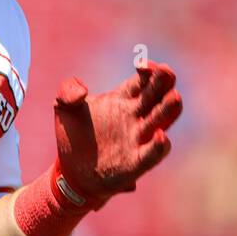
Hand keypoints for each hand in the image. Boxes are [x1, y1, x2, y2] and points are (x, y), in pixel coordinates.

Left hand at [51, 61, 181, 209]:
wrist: (69, 171)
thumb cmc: (72, 136)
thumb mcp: (62, 108)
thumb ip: (68, 90)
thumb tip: (83, 90)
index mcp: (122, 100)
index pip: (144, 80)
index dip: (149, 70)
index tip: (142, 64)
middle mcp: (135, 117)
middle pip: (159, 95)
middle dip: (164, 82)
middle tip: (165, 73)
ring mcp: (138, 139)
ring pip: (163, 120)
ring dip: (170, 108)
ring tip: (174, 96)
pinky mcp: (136, 163)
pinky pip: (154, 153)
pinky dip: (160, 145)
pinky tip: (159, 135)